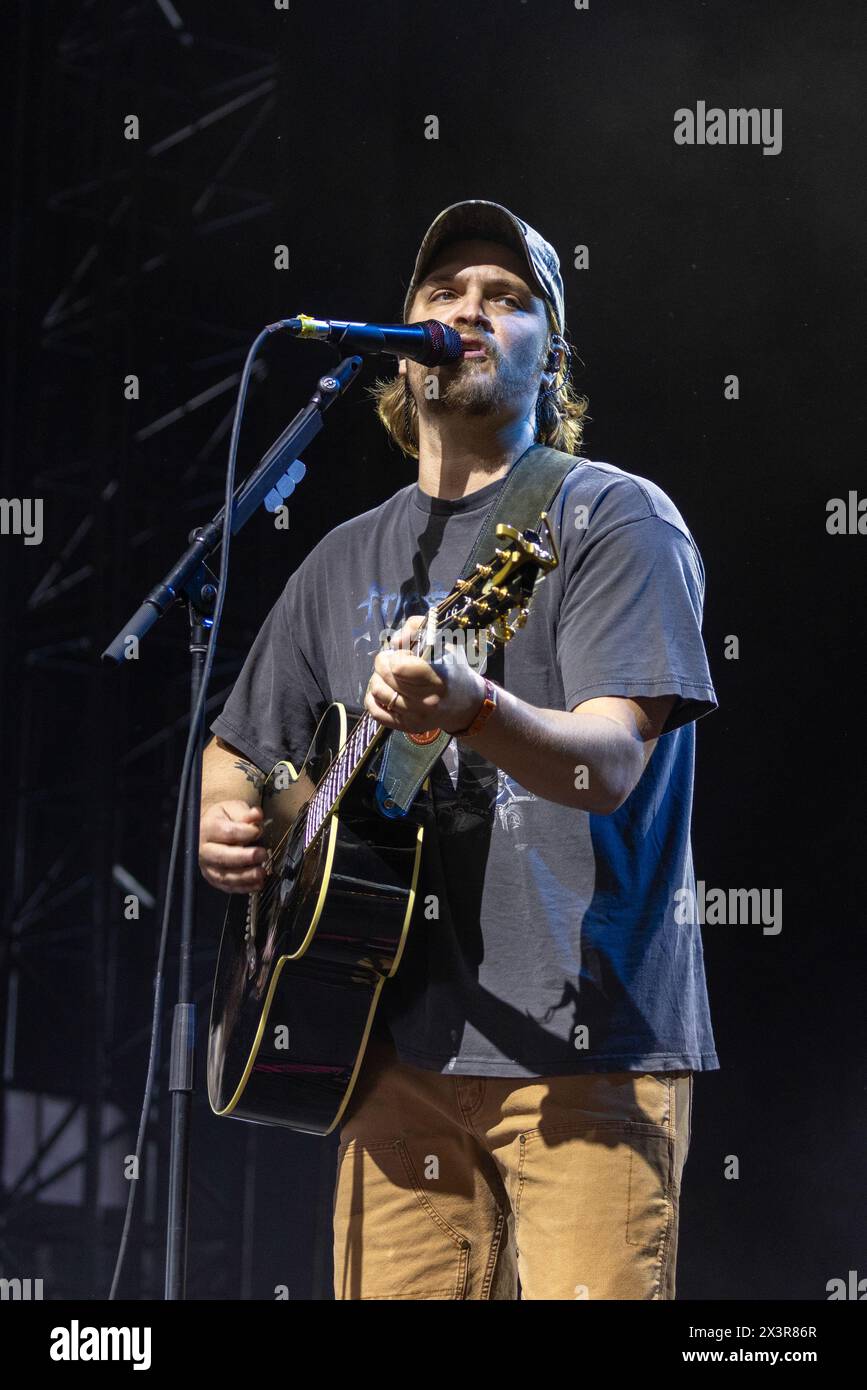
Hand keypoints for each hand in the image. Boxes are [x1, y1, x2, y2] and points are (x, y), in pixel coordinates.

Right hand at [199, 800, 267, 893]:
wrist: (207, 829)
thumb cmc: (221, 819)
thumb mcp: (232, 809)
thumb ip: (245, 813)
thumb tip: (256, 815)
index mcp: (208, 828)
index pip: (227, 832)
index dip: (245, 833)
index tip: (258, 830)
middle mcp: (204, 849)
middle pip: (222, 856)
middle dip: (244, 858)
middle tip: (262, 854)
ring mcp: (206, 865)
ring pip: (224, 875)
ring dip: (245, 877)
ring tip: (261, 872)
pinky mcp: (212, 878)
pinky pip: (226, 887)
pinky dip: (243, 888)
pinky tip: (257, 884)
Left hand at [365, 614, 485, 735]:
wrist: (465, 704)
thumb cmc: (453, 670)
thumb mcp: (444, 643)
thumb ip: (417, 629)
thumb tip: (394, 640)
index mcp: (437, 680)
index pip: (399, 667)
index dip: (396, 655)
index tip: (404, 653)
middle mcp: (426, 702)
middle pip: (385, 677)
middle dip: (383, 662)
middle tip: (391, 660)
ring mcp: (415, 717)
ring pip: (377, 692)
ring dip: (377, 678)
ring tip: (389, 675)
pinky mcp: (406, 727)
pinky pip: (375, 712)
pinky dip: (373, 699)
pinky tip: (385, 690)